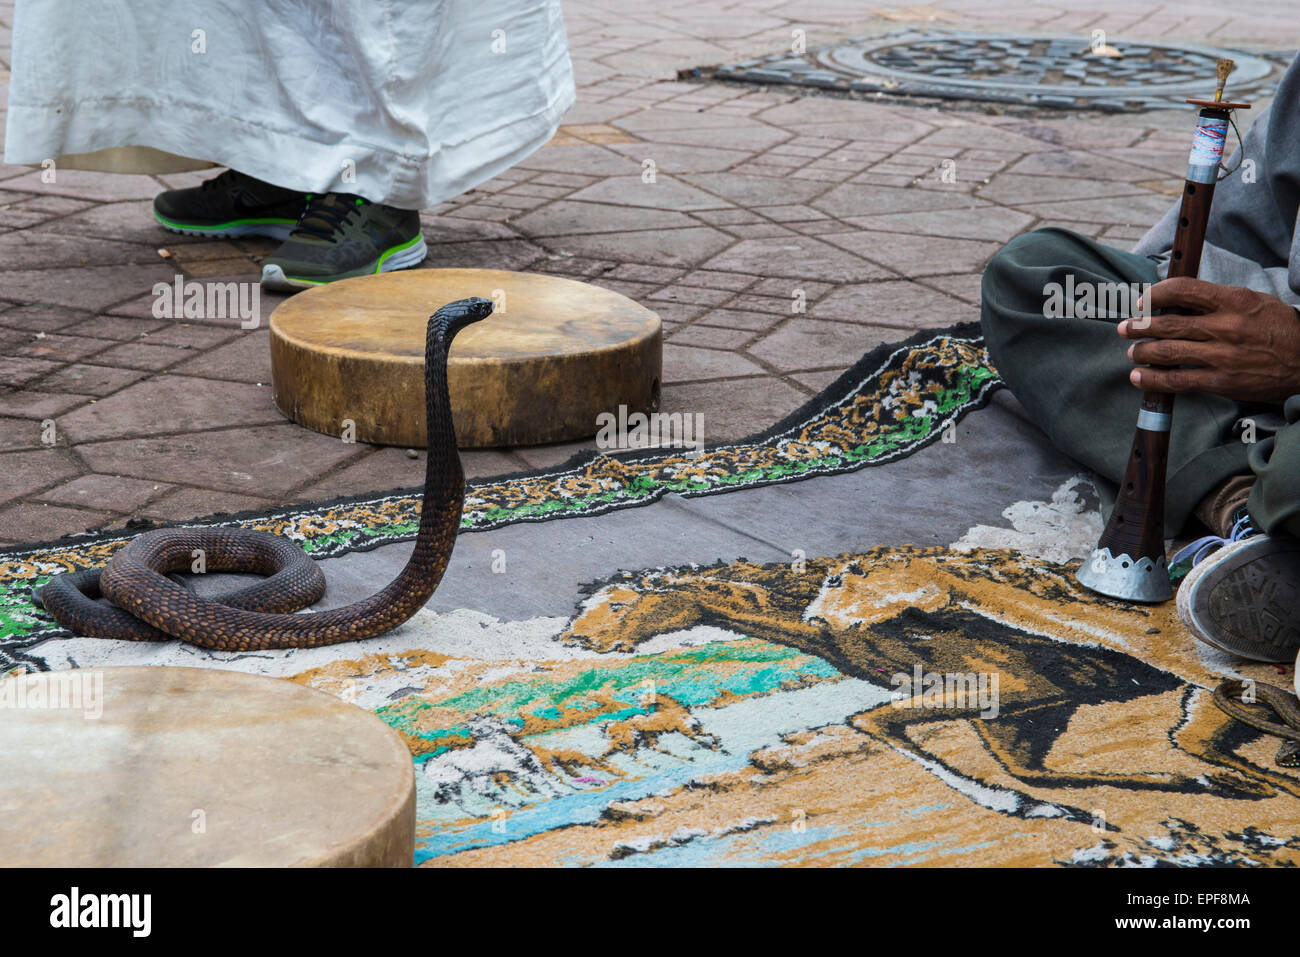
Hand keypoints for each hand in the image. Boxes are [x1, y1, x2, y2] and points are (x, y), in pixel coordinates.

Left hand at [1116, 277, 1299, 401]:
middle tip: (1125, 328)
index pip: (1183, 290)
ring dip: (1142, 352)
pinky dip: (1153, 379)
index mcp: (1234, 300)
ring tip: (1132, 352)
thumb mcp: (1252, 302)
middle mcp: (1225, 326)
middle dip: (1139, 326)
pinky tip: (1139, 377)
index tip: (1143, 301)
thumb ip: (1216, 301)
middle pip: (1168, 324)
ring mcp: (1222, 356)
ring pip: (1168, 352)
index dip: (1156, 294)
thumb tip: (1175, 304)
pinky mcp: (1222, 381)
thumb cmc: (1277, 328)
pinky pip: (1178, 381)